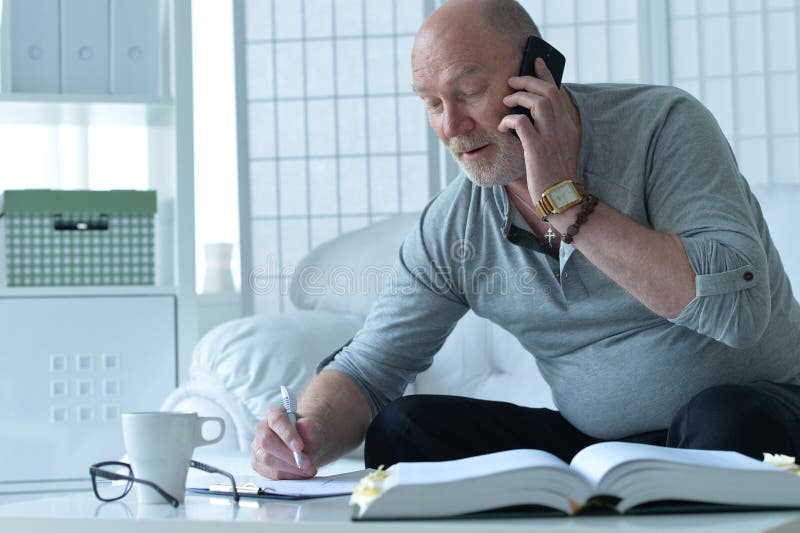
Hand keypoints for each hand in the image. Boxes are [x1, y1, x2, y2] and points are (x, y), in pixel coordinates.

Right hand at [251, 405, 321, 479]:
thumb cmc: (305, 436)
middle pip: (267, 441)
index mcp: (274, 414)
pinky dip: (286, 476)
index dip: (287, 434)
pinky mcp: (257, 463)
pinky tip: (298, 474)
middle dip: (288, 456)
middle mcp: (261, 428)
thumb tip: (304, 423)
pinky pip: (268, 472)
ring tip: (307, 470)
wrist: (302, 447)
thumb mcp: (312, 431)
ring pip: (266, 459)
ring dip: (289, 468)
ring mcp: (257, 447)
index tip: (300, 447)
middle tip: (307, 464)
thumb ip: (310, 428)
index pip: (276, 420)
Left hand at [497, 57, 581, 198]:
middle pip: (549, 91)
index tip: (535, 62)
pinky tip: (504, 126)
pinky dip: (510, 119)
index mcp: (570, 124)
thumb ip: (553, 127)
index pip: (559, 91)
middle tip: (512, 82)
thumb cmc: (557, 173)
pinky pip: (522, 123)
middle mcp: (563, 127)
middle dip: (528, 81)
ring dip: (519, 98)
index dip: (546, 74)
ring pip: (538, 102)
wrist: (563, 197)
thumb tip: (533, 112)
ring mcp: (552, 137)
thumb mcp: (562, 146)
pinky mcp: (538, 149)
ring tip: (507, 102)